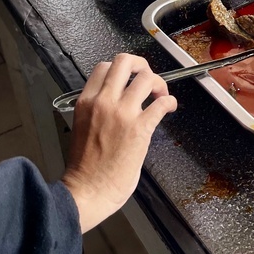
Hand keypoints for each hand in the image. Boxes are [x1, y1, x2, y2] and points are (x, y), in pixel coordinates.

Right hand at [61, 54, 176, 232]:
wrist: (87, 191)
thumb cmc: (84, 167)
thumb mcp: (83, 126)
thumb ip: (98, 110)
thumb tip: (117, 103)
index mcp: (86, 102)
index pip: (103, 67)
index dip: (121, 68)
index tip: (130, 78)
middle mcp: (104, 102)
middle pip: (125, 62)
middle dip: (141, 65)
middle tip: (148, 78)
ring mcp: (123, 113)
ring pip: (146, 78)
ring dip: (158, 83)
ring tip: (160, 95)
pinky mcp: (140, 128)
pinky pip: (162, 103)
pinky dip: (169, 101)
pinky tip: (169, 107)